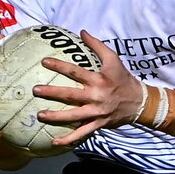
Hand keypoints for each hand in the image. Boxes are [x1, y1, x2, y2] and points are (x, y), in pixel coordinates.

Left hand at [33, 30, 143, 146]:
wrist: (139, 102)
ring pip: (73, 116)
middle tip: (35, 90)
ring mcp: (97, 113)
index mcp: (98, 80)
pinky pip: (82, 133)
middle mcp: (96, 96)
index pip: (75, 71)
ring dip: (56, 117)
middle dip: (52, 93)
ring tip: (40, 115)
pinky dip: (69, 139)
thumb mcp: (113, 59)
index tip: (44, 62)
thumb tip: (82, 31)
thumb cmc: (123, 79)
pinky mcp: (98, 124)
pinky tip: (54, 142)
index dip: (59, 66)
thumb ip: (97, 45)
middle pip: (70, 95)